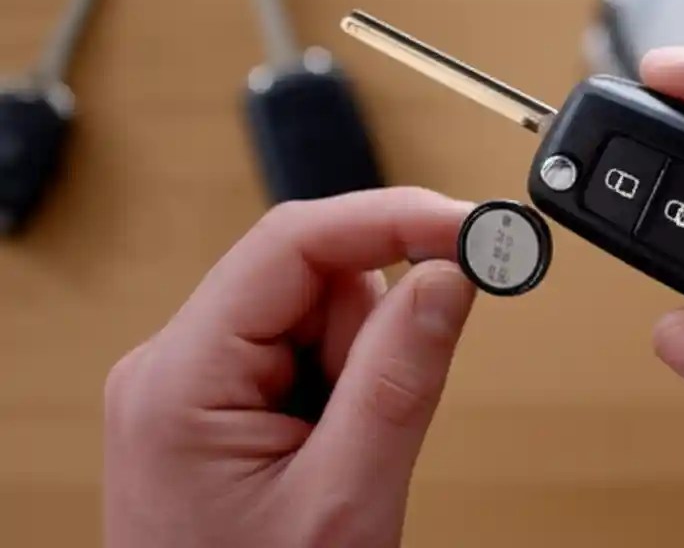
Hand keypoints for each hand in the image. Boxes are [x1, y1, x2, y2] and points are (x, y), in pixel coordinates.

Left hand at [103, 188, 477, 546]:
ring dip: (362, 369)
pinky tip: (332, 446)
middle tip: (381, 417)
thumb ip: (401, 377)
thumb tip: (450, 272)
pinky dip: (346, 388)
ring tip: (347, 450)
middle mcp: (174, 363)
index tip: (473, 226)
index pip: (294, 243)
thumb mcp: (346, 500)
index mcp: (180, 378)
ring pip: (320, 314)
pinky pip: (308, 351)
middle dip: (375, 334)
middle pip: (313, 279)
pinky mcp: (218, 399)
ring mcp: (193, 380)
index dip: (393, 218)